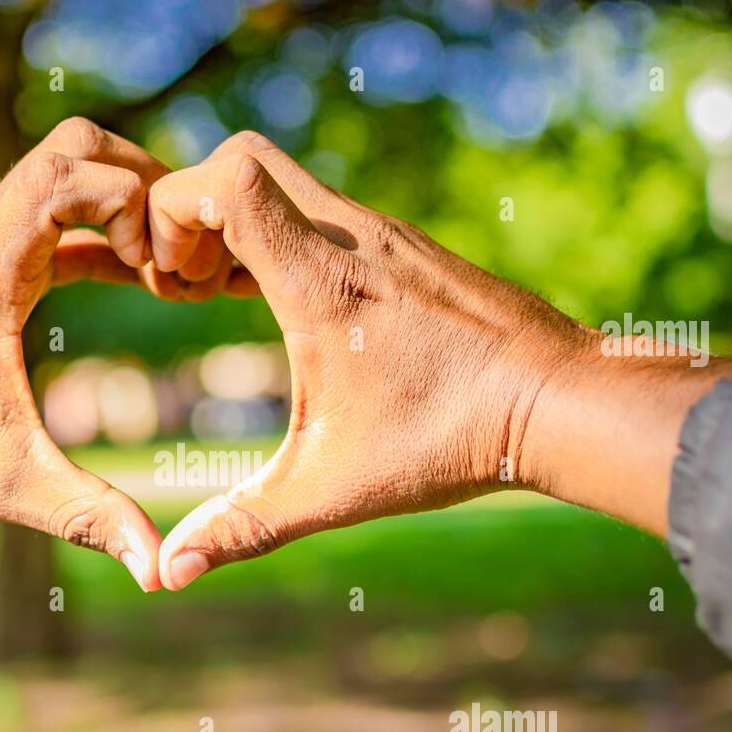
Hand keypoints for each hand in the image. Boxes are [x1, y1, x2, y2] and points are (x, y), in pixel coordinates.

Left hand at [0, 118, 239, 591]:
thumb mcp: (7, 484)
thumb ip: (86, 518)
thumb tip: (157, 572)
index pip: (67, 174)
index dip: (130, 204)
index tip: (158, 272)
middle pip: (73, 147)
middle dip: (140, 184)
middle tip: (177, 251)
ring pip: (61, 167)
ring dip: (121, 201)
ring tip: (163, 267)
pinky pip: (52, 214)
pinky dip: (100, 230)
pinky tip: (134, 277)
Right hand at [147, 132, 607, 589]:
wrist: (561, 402)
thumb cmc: (450, 442)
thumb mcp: (330, 491)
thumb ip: (243, 527)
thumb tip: (171, 575)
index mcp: (322, 282)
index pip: (228, 179)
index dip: (173, 214)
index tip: (174, 286)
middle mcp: (354, 236)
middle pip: (246, 156)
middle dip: (195, 209)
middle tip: (192, 285)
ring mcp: (387, 232)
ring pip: (289, 179)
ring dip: (242, 224)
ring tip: (229, 298)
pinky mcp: (409, 245)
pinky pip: (326, 208)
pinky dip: (287, 236)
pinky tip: (292, 307)